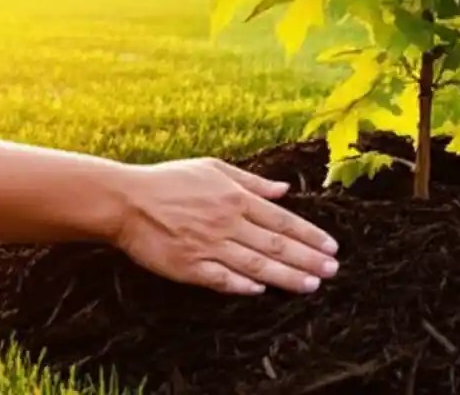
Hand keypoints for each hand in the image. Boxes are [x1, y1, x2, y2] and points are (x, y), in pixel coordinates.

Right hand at [111, 158, 338, 294]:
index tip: (331, 247)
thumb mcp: (214, 169)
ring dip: (286, 275)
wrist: (126, 201)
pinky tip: (263, 290)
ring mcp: (208, 245)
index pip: (282, 220)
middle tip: (332, 271)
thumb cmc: (170, 180)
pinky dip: (242, 285)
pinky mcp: (188, 266)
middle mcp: (227, 222)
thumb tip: (285, 189)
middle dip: (308, 259)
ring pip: (256, 263)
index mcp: (235, 198)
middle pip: (276, 244)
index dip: (310, 235)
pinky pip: (221, 279)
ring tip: (311, 284)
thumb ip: (252, 181)